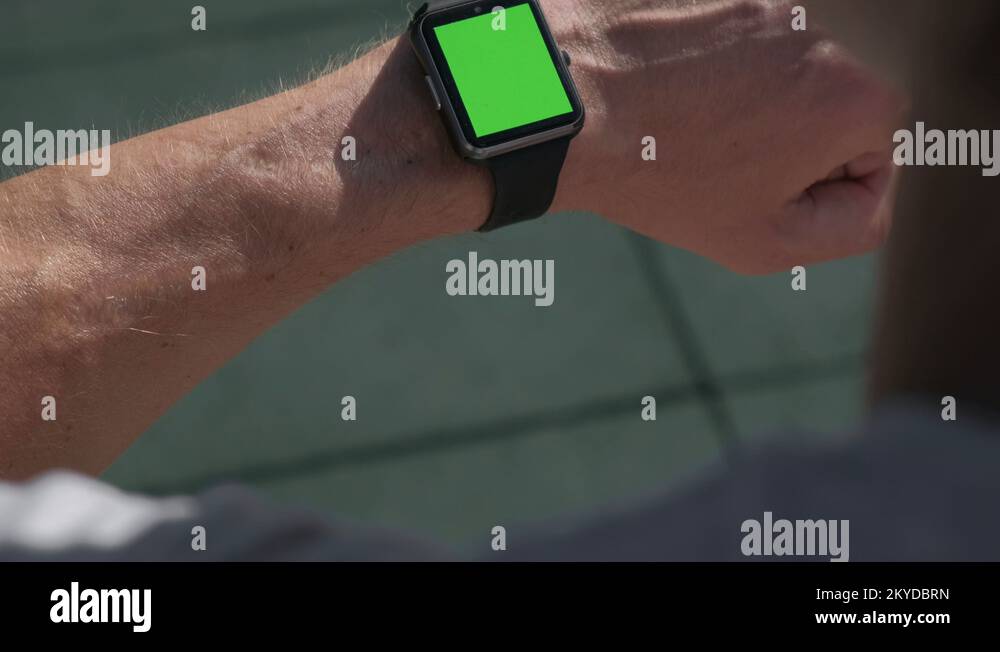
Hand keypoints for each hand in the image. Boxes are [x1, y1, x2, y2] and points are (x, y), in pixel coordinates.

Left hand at [547, 0, 905, 272]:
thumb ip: (848, 227)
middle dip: (787, 147)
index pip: (877, 162)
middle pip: (829, 112)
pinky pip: (734, 48)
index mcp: (854, 98)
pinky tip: (667, 97)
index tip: (755, 194)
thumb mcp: (765, 241)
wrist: (572, 104)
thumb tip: (865, 195)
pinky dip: (709, 75)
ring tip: (684, 129)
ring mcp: (768, 4)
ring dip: (746, 109)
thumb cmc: (665, 179)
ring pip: (779, 79)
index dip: (817, 195)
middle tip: (716, 166)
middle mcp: (822, 35)